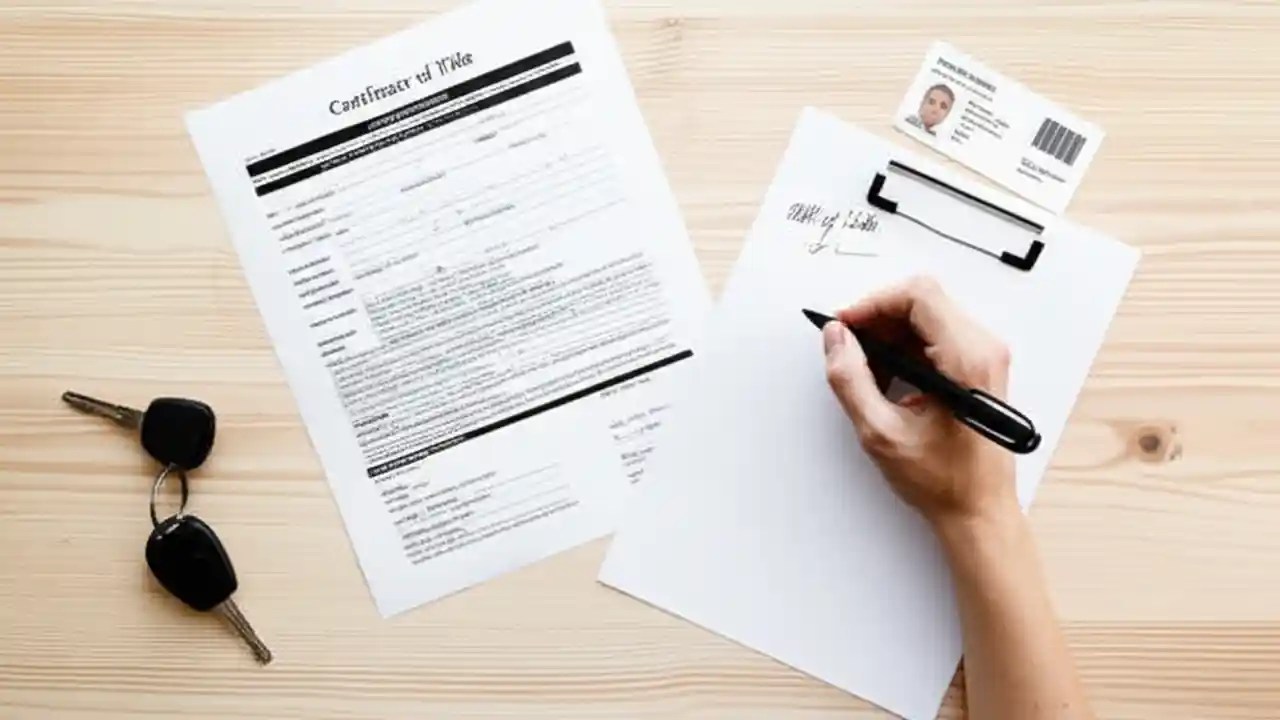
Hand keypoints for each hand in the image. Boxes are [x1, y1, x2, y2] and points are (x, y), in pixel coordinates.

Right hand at [822, 276, 1016, 528]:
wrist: (980, 509)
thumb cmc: (944, 480)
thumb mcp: (881, 432)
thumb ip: (851, 379)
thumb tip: (836, 339)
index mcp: (967, 361)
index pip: (918, 296)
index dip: (873, 303)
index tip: (845, 325)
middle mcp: (983, 351)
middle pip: (922, 301)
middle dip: (877, 319)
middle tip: (849, 346)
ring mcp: (984, 357)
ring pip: (927, 316)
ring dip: (889, 335)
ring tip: (867, 372)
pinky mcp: (978, 367)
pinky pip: (935, 337)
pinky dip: (904, 349)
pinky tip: (887, 380)